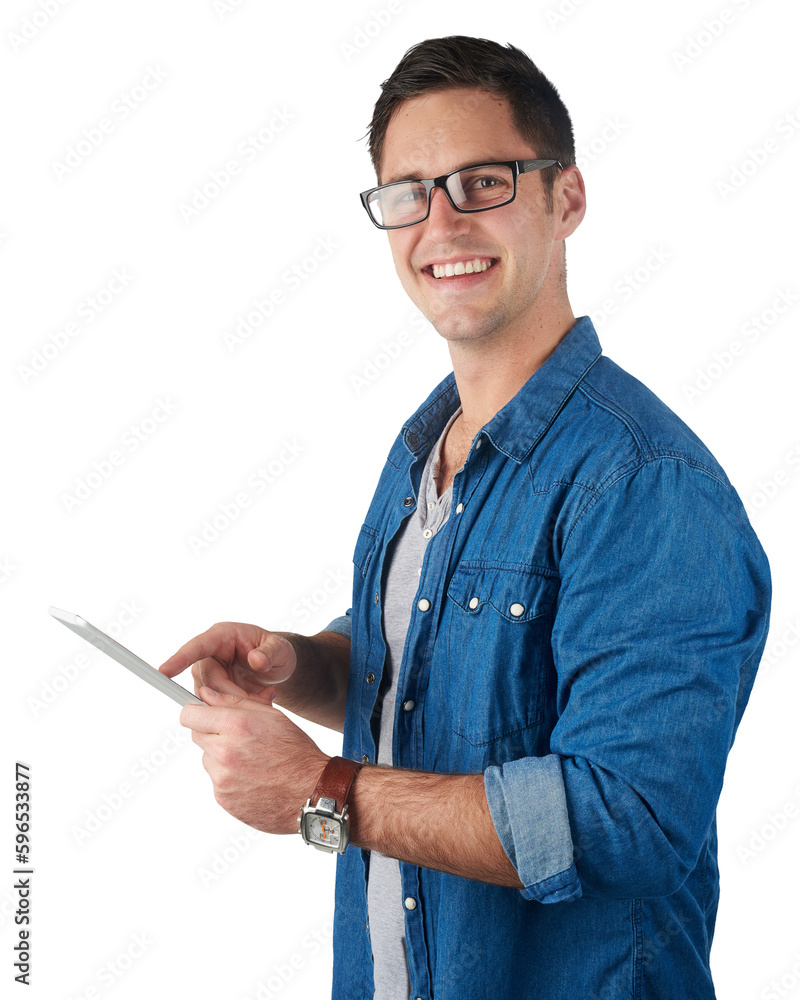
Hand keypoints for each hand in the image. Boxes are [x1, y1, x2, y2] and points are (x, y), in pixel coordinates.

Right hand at [158, 622, 297, 703]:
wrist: (278, 667)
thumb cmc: (277, 652)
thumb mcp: (280, 649)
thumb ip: (270, 653)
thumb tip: (256, 660)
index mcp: (222, 636)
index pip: (197, 647)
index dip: (180, 658)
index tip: (164, 671)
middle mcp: (210, 654)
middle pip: (206, 681)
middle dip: (229, 697)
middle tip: (259, 701)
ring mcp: (210, 674)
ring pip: (210, 698)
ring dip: (235, 706)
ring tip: (265, 700)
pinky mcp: (214, 691)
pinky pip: (217, 706)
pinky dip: (238, 710)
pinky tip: (261, 702)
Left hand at [181, 686, 328, 833]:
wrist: (311, 792)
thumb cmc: (296, 752)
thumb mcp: (270, 716)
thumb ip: (233, 702)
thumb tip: (205, 695)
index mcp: (235, 726)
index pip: (189, 715)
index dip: (196, 712)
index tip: (203, 714)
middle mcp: (223, 753)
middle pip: (196, 736)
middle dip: (212, 733)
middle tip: (239, 737)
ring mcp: (221, 779)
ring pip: (207, 759)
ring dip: (221, 756)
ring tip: (251, 760)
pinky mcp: (223, 799)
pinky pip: (216, 781)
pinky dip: (229, 777)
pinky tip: (252, 777)